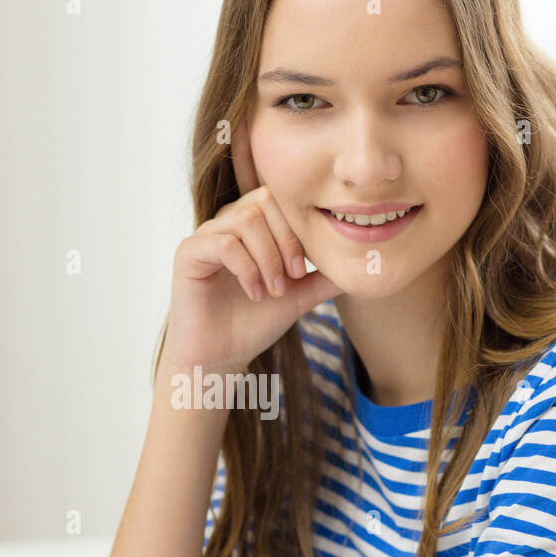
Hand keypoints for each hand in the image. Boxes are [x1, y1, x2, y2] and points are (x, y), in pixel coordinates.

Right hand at [159, 120, 339, 374]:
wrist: (220, 357)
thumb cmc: (253, 323)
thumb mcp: (298, 296)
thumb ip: (323, 277)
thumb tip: (366, 265)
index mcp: (252, 226)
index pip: (281, 199)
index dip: (298, 229)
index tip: (304, 270)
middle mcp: (227, 223)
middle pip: (265, 201)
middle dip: (286, 240)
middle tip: (292, 278)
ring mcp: (206, 236)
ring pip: (246, 219)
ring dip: (268, 257)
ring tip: (273, 290)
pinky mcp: (188, 253)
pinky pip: (223, 242)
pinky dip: (246, 268)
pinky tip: (254, 293)